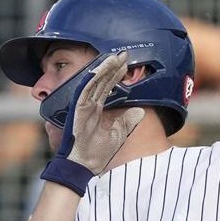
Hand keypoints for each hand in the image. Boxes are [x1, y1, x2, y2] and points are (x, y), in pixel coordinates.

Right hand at [58, 52, 145, 172]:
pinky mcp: (79, 108)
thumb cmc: (97, 153)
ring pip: (95, 81)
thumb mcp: (119, 134)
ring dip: (105, 68)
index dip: (117, 76)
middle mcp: (90, 105)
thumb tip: (141, 110)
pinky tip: (102, 67)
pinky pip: (87, 88)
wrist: (83, 166)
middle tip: (125, 54)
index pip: (108, 88)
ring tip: (117, 57)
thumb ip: (128, 121)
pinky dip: (94, 77)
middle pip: (103, 81)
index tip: (127, 66)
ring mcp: (83, 105)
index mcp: (97, 110)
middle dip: (113, 67)